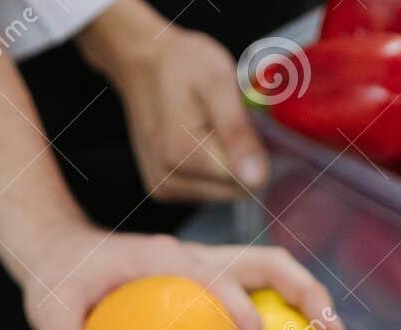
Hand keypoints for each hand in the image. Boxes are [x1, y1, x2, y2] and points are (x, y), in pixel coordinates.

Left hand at [27, 228, 345, 329]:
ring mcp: (206, 268)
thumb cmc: (59, 277)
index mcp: (166, 259)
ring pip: (270, 272)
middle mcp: (196, 257)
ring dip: (306, 299)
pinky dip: (279, 318)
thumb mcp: (48, 305)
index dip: (242, 317)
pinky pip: (252, 295)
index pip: (219, 281)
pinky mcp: (207, 284)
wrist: (60, 253)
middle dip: (306, 294)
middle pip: (267, 263)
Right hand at [80, 1, 267, 202]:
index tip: (246, 122)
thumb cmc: (181, 65)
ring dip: (227, 165)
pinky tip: (200, 141)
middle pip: (234, 192)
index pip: (246, 181)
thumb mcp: (217, 80)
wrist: (142, 65)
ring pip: (222, 194)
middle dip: (241, 160)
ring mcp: (164, 191)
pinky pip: (205, 191)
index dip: (256, 152)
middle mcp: (170, 183)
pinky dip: (212, 170)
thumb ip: (236, 130)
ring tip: (212, 128)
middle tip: (228, 122)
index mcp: (183, 156)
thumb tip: (257, 179)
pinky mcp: (163, 192)